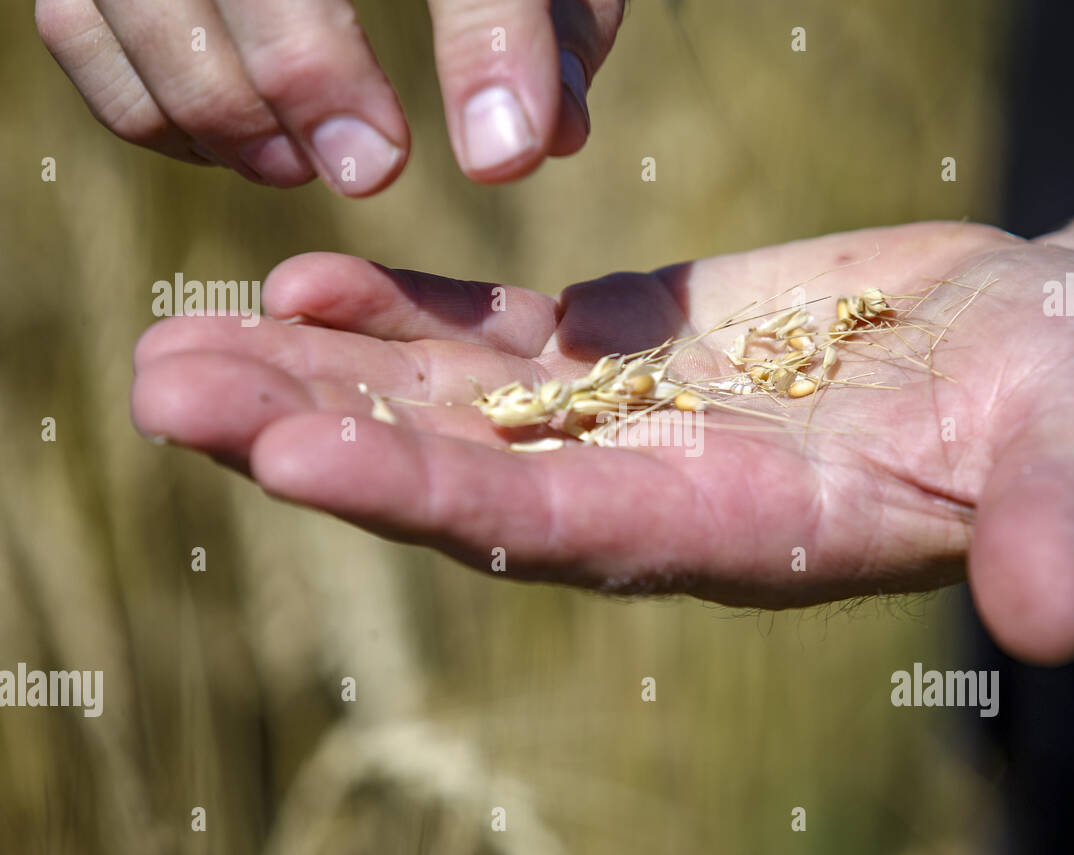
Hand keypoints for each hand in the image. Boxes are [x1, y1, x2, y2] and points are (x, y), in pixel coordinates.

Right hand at [37, 0, 624, 192]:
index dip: (488, 45)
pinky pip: (77, 25)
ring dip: (214, 104)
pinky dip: (146, 107)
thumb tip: (549, 136)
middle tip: (373, 169)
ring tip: (294, 168)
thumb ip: (550, 22)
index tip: (503, 158)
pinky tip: (231, 146)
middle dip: (306, 70)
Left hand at [131, 222, 1073, 663]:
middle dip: (318, 441)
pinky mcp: (638, 345)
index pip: (565, 533)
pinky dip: (402, 315)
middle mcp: (663, 490)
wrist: (1055, 351)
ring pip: (453, 409)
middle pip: (464, 480)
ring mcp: (637, 415)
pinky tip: (309, 281)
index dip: (436, 503)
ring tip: (186, 344)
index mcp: (748, 535)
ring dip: (321, 378)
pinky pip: (497, 341)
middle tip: (167, 394)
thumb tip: (1056, 626)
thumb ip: (1050, 532)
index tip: (300, 460)